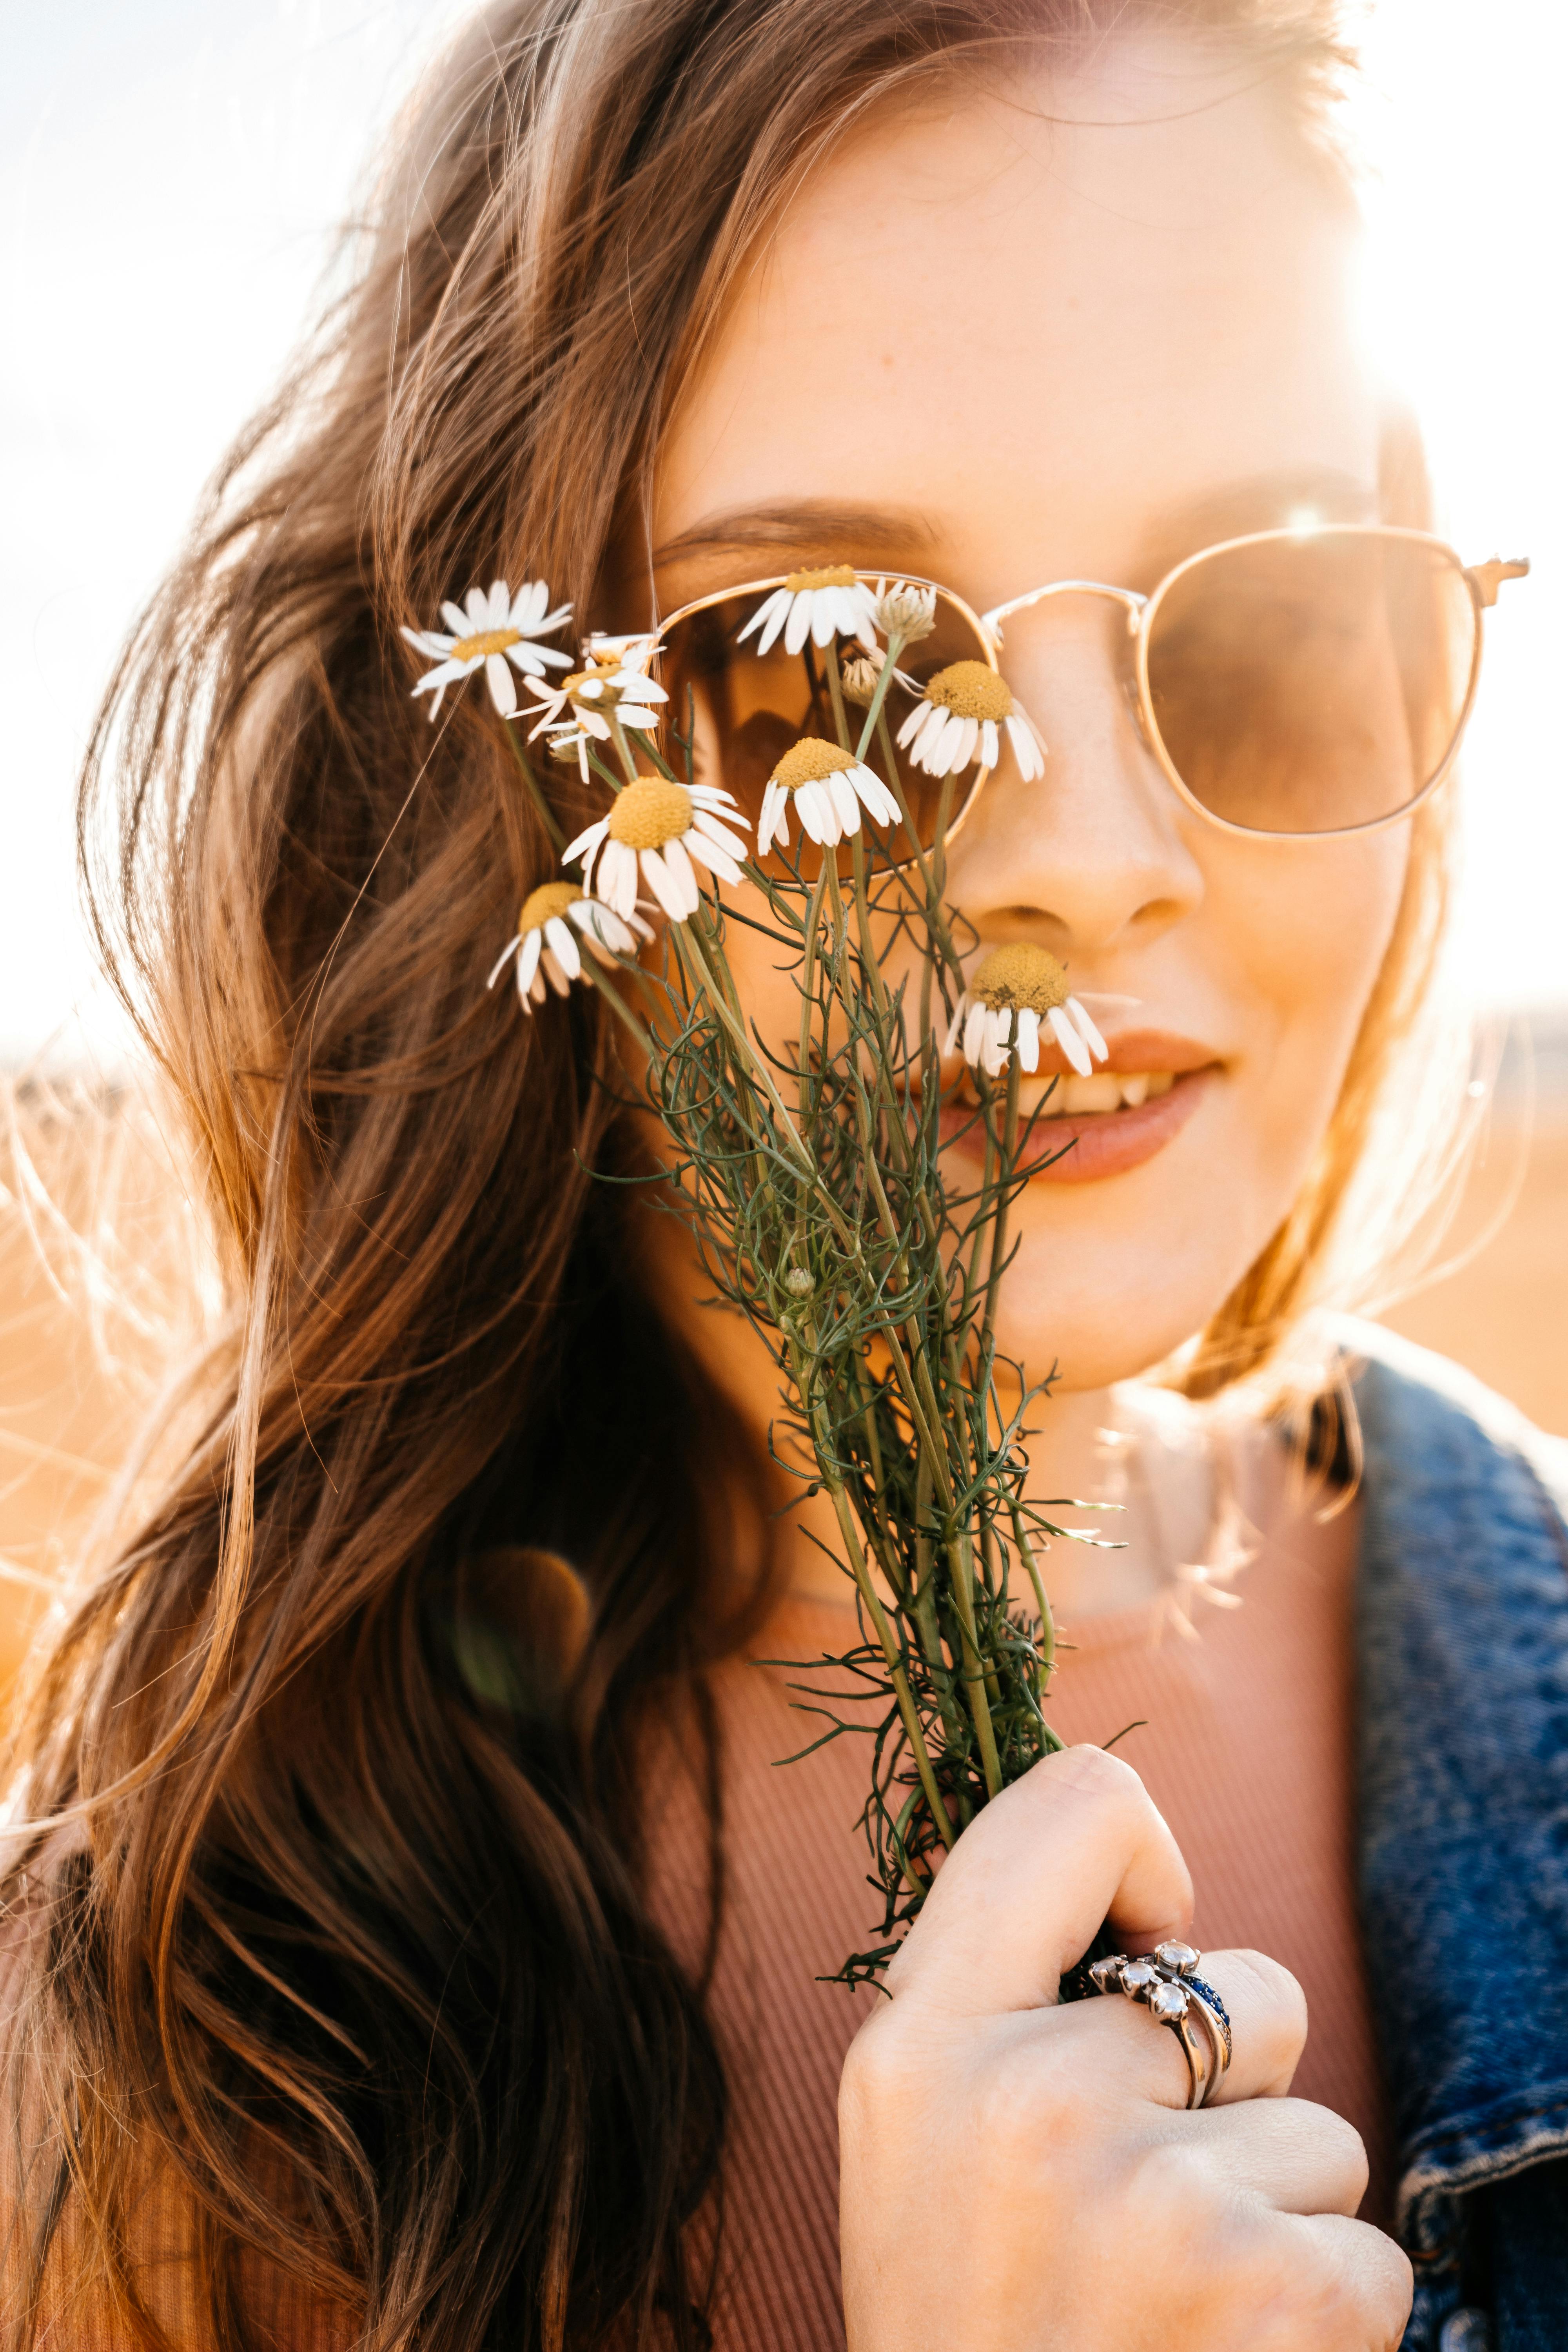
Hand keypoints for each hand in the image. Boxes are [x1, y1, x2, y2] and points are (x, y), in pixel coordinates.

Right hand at [839, 1745, 1411, 2350]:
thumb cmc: (974, 2333)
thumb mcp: (916, 2144)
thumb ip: (1001, 1999)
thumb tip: (1148, 1900)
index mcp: (920, 2047)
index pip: (1070, 1806)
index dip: (1140, 1854)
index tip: (1143, 1941)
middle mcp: (1028, 2100)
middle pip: (1241, 1982)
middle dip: (1228, 2089)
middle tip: (1136, 2217)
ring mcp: (1155, 2198)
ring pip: (1318, 2124)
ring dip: (1276, 2213)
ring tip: (1173, 2311)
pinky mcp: (1279, 2293)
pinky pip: (1368, 2240)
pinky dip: (1323, 2312)